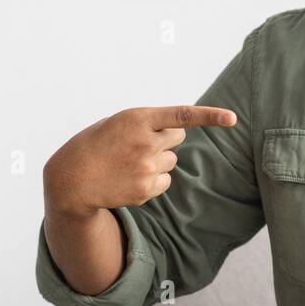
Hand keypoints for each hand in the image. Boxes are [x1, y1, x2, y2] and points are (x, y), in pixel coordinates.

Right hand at [43, 105, 236, 217]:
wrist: (72, 179)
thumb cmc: (94, 145)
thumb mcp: (117, 123)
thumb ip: (147, 123)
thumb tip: (179, 132)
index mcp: (137, 118)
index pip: (182, 115)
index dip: (210, 116)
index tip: (233, 118)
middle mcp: (146, 142)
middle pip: (178, 138)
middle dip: (165, 139)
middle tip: (138, 143)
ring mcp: (147, 167)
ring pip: (171, 160)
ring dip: (157, 160)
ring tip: (128, 163)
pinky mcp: (147, 190)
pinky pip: (165, 180)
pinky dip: (153, 180)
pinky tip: (129, 178)